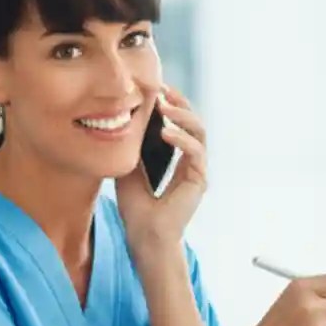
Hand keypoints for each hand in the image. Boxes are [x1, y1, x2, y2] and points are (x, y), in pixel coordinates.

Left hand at [115, 85, 207, 252]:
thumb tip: (126, 119)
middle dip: (180, 103)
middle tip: (162, 89)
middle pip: (194, 122)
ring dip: (183, 116)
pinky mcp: (199, 181)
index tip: (156, 90)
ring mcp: (197, 171)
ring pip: (200, 132)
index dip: (171, 105)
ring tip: (164, 106)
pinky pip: (196, 153)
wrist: (143, 236)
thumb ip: (133, 146)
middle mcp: (191, 163)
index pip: (180, 124)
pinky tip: (165, 132)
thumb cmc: (136, 208)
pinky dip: (182, 140)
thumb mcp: (129, 168)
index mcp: (177, 159)